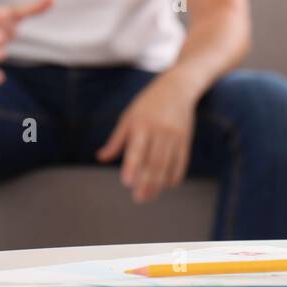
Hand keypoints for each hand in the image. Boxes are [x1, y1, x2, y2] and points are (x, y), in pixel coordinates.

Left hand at [95, 71, 199, 202]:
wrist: (177, 88)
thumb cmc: (147, 104)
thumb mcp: (128, 117)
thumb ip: (116, 139)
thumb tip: (101, 157)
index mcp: (141, 124)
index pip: (136, 149)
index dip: (131, 166)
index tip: (126, 182)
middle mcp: (159, 130)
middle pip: (153, 161)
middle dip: (146, 182)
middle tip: (138, 198)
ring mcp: (174, 135)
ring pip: (167, 164)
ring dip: (159, 183)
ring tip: (150, 196)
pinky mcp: (185, 138)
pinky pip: (182, 160)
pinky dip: (175, 174)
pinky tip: (168, 185)